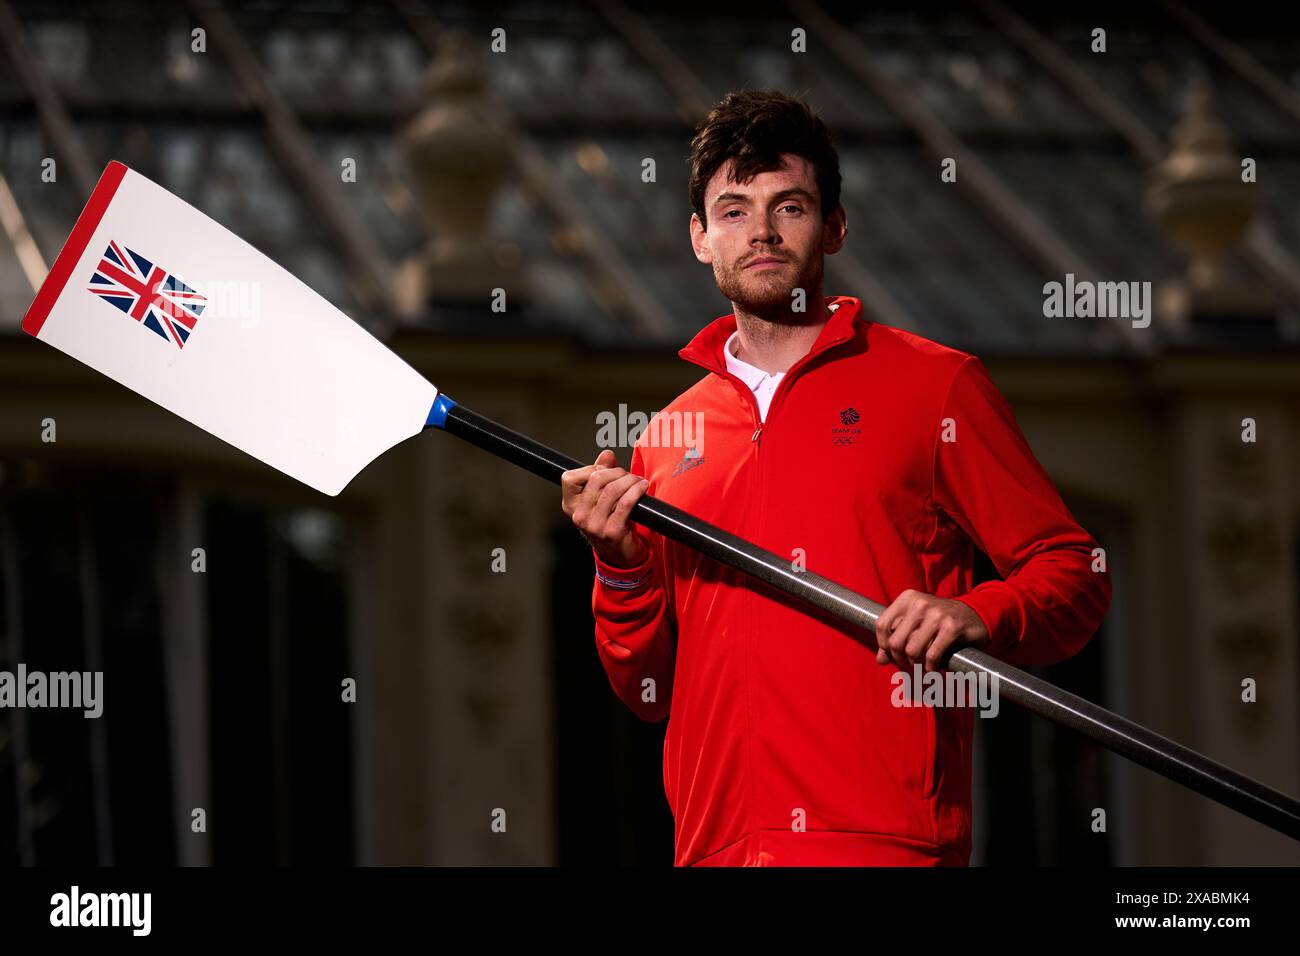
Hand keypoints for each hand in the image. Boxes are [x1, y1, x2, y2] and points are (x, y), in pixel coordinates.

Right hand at [560, 449, 650, 567]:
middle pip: (596, 480)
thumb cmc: (609, 520)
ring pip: (613, 489)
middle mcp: (579, 516)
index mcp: (571, 506)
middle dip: (616, 472)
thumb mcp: (600, 498)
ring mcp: (594, 526)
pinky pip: (626, 503)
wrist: (619, 552)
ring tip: (638, 481)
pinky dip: (637, 490)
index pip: (570, 478)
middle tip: (628, 475)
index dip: (590, 469)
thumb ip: (600, 473)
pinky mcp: (612, 532)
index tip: (605, 472)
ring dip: (630, 480)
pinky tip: (643, 487)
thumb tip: (606, 455)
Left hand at [874, 590, 989, 671]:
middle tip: (909, 666)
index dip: (884, 646)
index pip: (882, 625)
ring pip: (913, 651)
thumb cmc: (940, 621)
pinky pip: (932, 656)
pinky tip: (934, 669)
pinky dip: (931, 668)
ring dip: (916, 666)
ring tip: (922, 667)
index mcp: (907, 598)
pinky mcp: (952, 627)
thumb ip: (896, 638)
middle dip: (900, 660)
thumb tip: (880, 660)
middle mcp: (920, 603)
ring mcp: (937, 614)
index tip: (893, 655)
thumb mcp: (916, 623)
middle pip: (896, 642)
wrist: (976, 614)